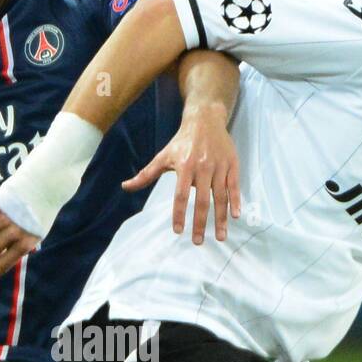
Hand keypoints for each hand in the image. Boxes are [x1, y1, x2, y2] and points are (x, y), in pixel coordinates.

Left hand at [121, 102, 239, 242]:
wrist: (205, 120)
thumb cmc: (182, 141)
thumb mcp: (163, 156)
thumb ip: (146, 175)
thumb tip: (125, 187)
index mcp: (185, 166)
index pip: (181, 195)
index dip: (179, 214)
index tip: (178, 231)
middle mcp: (203, 167)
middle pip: (202, 200)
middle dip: (200, 223)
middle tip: (198, 242)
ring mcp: (219, 166)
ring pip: (220, 196)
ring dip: (220, 219)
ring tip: (220, 237)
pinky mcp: (232, 165)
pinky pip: (234, 186)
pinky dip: (236, 202)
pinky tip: (236, 217)